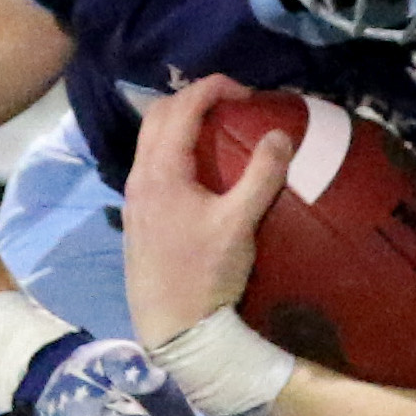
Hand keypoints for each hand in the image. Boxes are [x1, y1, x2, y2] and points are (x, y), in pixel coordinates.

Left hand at [122, 73, 292, 347]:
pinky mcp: (138, 217)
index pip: (180, 108)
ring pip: (150, 141)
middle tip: (231, 106)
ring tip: (218, 133)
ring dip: (180, 124)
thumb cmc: (204, 275)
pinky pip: (152, 164)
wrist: (172, 327)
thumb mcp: (240, 224)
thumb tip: (280, 134)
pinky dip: (174, 150)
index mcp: (161, 171)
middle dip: (192, 99)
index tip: (246, 93)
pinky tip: (201, 172)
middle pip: (157, 116)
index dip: (212, 88)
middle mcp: (140, 177)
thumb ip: (261, 176)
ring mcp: (135, 198)